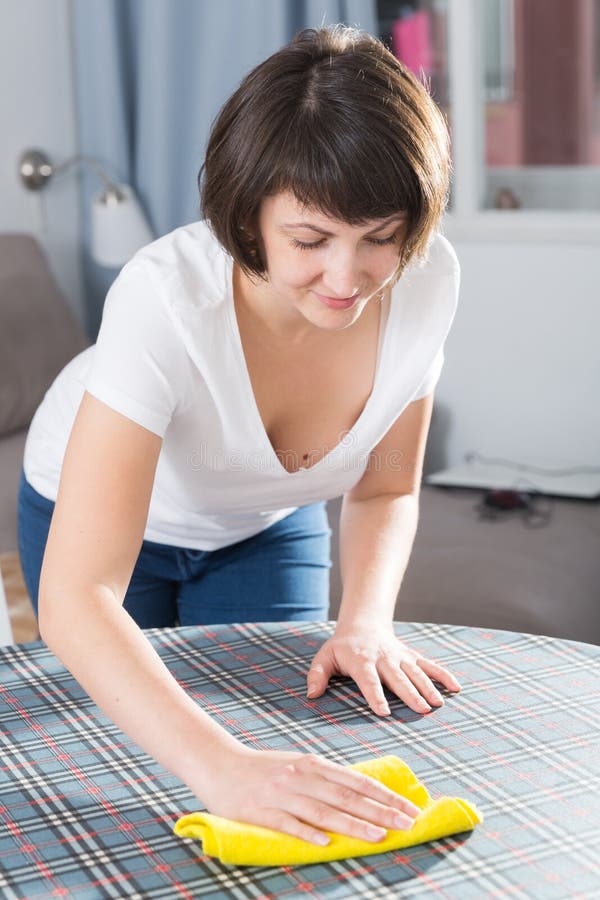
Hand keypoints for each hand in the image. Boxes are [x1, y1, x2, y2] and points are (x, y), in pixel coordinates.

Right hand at [200, 745, 420, 845]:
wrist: (220, 765)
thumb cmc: (263, 769)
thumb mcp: (297, 767)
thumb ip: (325, 780)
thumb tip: (360, 794)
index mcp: (312, 765)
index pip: (356, 782)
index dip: (385, 795)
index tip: (409, 808)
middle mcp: (301, 777)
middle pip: (347, 796)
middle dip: (380, 811)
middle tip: (407, 824)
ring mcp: (282, 795)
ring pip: (324, 811)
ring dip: (353, 824)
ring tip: (379, 836)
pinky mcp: (262, 812)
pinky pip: (288, 824)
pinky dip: (308, 832)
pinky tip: (326, 842)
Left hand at [306, 626, 460, 715]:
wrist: (363, 623)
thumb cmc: (342, 647)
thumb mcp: (324, 657)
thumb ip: (317, 675)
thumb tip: (311, 695)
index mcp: (361, 661)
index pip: (369, 681)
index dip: (375, 696)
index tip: (384, 711)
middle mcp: (384, 659)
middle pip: (398, 678)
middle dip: (410, 694)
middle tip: (422, 710)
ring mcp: (400, 657)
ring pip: (416, 673)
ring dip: (428, 688)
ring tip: (438, 704)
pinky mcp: (411, 657)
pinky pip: (429, 666)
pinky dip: (443, 675)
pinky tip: (455, 688)